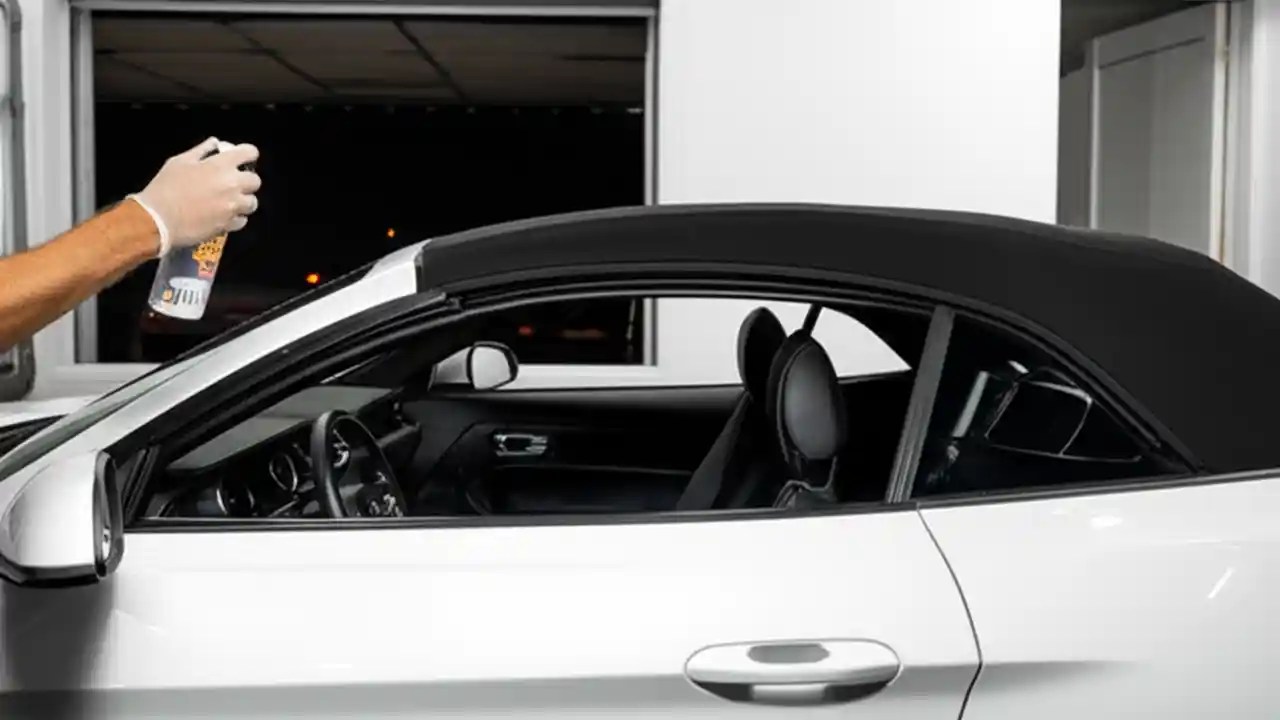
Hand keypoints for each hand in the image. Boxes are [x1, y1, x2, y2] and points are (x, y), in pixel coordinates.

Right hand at [130, 137, 261, 253]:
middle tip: (233, 183)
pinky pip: (242, 220)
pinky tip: (222, 216)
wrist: (158, 220)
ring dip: (243, 201)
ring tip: (228, 201)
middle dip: (246, 181)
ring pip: (252, 202)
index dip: (248, 154)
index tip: (243, 158)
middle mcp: (232, 184)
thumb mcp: (179, 161)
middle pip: (255, 180)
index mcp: (221, 165)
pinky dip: (235, 218)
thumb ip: (201, 150)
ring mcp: (233, 206)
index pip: (249, 152)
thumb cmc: (165, 187)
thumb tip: (215, 143)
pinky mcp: (229, 224)